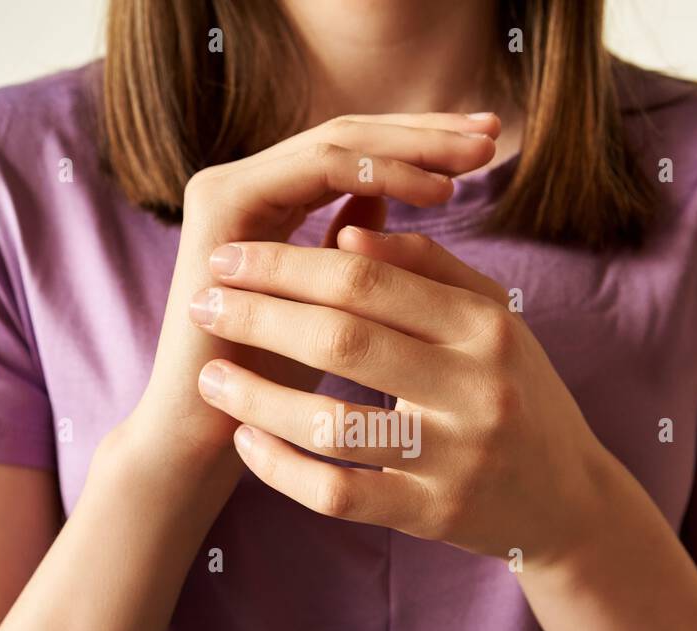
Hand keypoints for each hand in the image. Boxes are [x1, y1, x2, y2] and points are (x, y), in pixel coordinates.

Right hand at [125, 114, 500, 469]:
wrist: (203, 436)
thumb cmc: (280, 395)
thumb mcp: (346, 320)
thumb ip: (365, 265)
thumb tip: (400, 215)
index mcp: (274, 204)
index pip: (359, 154)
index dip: (422, 145)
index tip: (489, 146)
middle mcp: (247, 186)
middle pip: (350, 135)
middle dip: (427, 131)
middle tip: (493, 128)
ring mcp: (230, 189)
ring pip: (339, 141)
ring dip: (414, 144)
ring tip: (477, 153)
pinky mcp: (223, 203)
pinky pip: (318, 168)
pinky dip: (381, 171)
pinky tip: (436, 189)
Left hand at [187, 229, 615, 566]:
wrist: (568, 501)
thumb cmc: (516, 392)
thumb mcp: (493, 321)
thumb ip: (427, 269)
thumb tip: (346, 234)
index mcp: (487, 327)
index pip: (369, 279)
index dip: (286, 264)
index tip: (231, 257)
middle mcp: (477, 389)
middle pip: (344, 339)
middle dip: (258, 314)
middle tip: (202, 301)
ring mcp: (456, 459)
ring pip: (334, 424)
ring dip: (256, 396)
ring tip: (212, 375)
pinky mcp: (432, 515)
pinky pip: (338, 494)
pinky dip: (281, 468)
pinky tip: (247, 441)